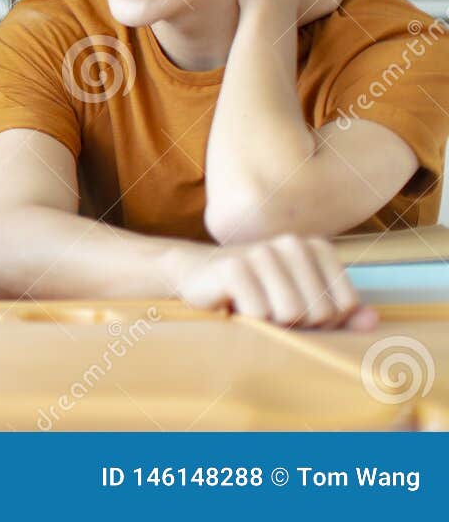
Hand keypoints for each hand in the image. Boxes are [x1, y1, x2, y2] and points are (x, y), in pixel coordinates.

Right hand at [165, 234, 377, 329]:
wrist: (194, 274)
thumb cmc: (254, 291)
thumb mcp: (300, 301)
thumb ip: (338, 312)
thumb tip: (373, 320)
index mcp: (315, 247)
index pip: (345, 305)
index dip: (324, 323)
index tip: (296, 312)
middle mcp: (292, 243)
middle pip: (321, 312)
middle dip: (296, 325)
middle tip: (269, 311)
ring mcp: (263, 252)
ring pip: (292, 314)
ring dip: (270, 324)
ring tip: (252, 307)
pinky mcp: (234, 267)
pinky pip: (260, 314)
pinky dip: (246, 321)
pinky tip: (232, 304)